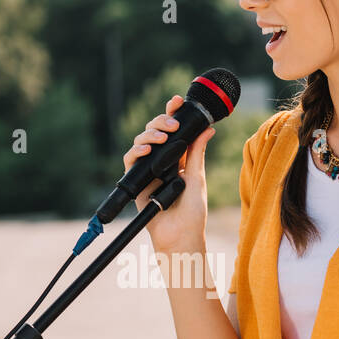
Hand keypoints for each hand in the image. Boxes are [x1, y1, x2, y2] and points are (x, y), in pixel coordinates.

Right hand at [121, 94, 215, 251]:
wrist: (180, 236)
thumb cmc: (192, 213)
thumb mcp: (197, 178)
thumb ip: (197, 153)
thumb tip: (208, 129)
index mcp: (179, 159)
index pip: (174, 131)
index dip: (173, 115)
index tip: (176, 101)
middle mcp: (162, 162)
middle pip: (156, 132)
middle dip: (162, 121)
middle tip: (172, 123)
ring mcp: (148, 171)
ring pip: (142, 142)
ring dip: (150, 134)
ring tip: (162, 137)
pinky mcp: (136, 181)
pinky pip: (130, 160)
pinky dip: (136, 151)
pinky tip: (146, 150)